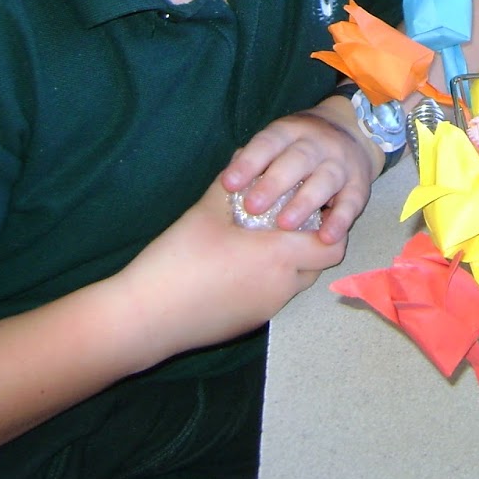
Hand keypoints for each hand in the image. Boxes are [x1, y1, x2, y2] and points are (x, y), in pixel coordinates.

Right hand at [118, 178, 349, 358]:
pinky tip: (237, 268)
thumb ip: (232, 182)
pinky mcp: (250, 324)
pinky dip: (268, 282)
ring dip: (288, 264)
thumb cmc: (179, 259)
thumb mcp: (206, 212)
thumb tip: (244, 154)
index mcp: (280, 256)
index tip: (308, 211)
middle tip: (284, 223)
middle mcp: (282, 287)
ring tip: (259, 243)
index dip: (328, 229)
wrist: (146, 317)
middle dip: (309, 244)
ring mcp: (267, 310)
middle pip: (317, 265)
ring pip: (295, 283)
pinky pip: (273, 298)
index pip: (332, 247)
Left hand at [219, 102, 378, 243]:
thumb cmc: (301, 145)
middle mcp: (317, 144)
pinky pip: (351, 202)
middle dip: (274, 184)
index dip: (249, 163)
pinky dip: (340, 220)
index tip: (229, 184)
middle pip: (297, 160)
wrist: (355, 131)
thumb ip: (257, 159)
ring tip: (285, 224)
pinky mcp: (359, 184)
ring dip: (304, 202)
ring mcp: (341, 163)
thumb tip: (227, 184)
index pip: (268, 143)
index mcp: (291, 132)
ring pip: (324, 180)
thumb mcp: (281, 141)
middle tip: (252, 207)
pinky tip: (326, 237)